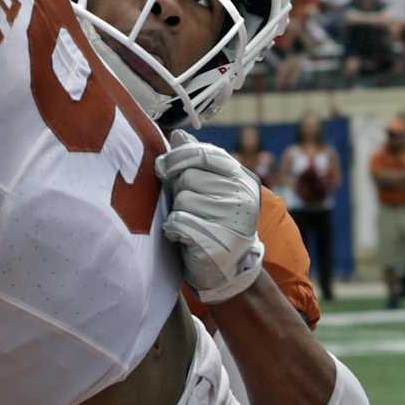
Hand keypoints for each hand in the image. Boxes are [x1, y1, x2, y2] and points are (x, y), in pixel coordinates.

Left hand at [157, 136, 264, 304]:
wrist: (226, 270)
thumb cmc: (211, 222)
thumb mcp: (207, 188)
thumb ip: (195, 162)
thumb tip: (178, 134)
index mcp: (240, 179)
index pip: (205, 155)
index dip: (178, 158)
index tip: (162, 167)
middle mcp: (241, 197)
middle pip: (189, 178)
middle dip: (179, 192)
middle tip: (187, 208)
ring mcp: (232, 220)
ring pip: (183, 200)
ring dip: (176, 213)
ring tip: (188, 224)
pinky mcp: (218, 242)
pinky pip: (179, 222)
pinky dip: (173, 229)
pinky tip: (182, 237)